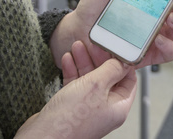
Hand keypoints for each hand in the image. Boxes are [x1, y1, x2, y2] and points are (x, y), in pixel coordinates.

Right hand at [15, 50, 135, 138]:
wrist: (44, 135)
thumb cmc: (71, 118)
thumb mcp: (96, 86)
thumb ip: (111, 70)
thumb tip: (124, 61)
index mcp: (118, 106)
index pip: (129, 79)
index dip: (123, 61)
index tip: (114, 46)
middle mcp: (105, 109)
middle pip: (108, 77)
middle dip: (99, 58)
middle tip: (93, 43)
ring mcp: (88, 108)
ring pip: (90, 80)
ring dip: (84, 61)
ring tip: (77, 46)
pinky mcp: (72, 107)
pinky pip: (75, 85)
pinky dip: (72, 71)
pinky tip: (67, 59)